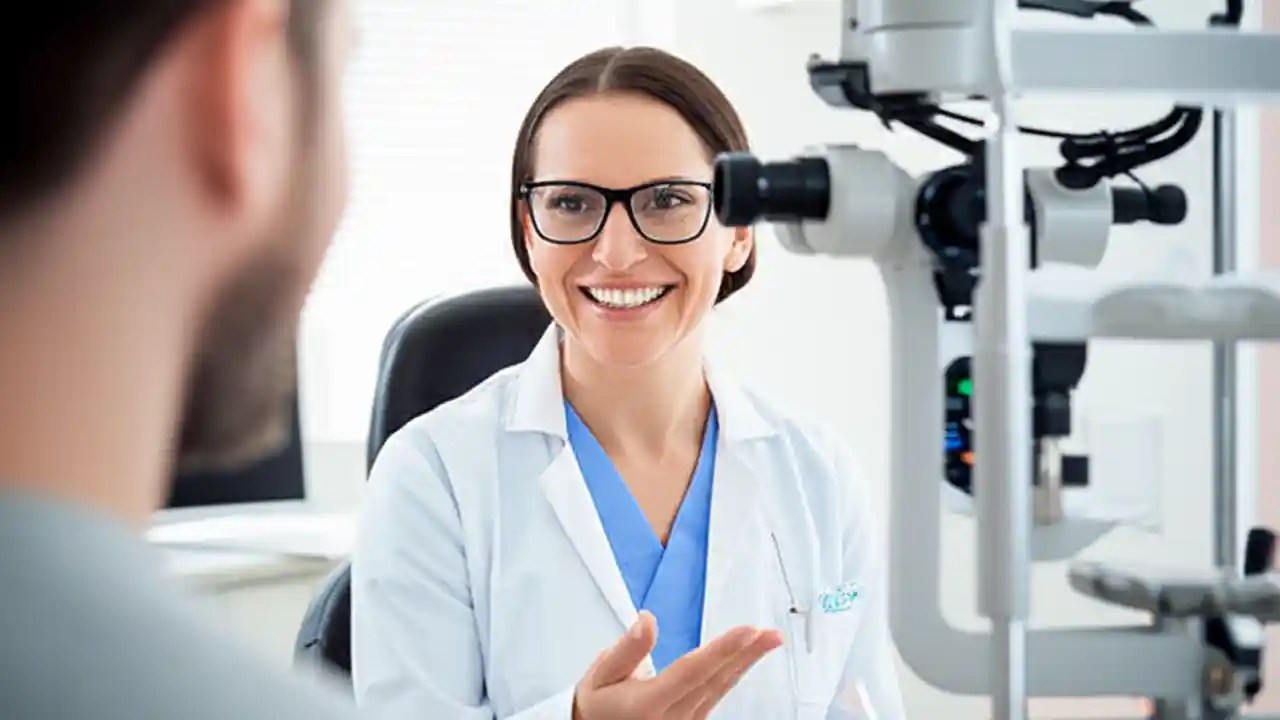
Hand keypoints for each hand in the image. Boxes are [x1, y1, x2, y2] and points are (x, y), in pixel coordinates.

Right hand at [572, 610, 782, 719]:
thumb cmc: (598, 708)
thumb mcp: (600, 676)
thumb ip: (626, 650)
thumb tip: (646, 621)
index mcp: (647, 705)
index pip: (692, 672)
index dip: (722, 650)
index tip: (746, 632)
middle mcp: (672, 718)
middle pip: (715, 680)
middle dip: (746, 653)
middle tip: (770, 634)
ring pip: (721, 689)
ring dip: (745, 662)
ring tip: (766, 641)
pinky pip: (716, 696)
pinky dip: (733, 674)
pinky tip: (743, 660)